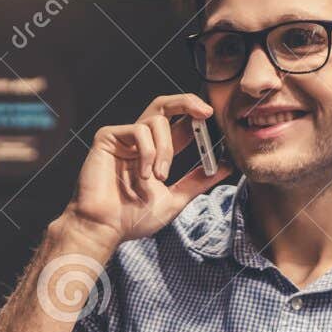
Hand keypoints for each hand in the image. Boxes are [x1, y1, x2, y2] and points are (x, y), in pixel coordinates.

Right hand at [64, 94, 233, 246]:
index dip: (197, 120)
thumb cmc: (132, 219)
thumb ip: (198, 181)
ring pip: (156, 120)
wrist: (105, 228)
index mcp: (155, 153)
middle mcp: (139, 142)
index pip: (179, 126)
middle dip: (187, 102)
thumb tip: (226, 166)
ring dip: (165, 149)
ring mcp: (123, 139)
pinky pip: (138, 130)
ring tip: (159, 176)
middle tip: (206, 113)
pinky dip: (147, 152)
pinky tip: (142, 173)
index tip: (214, 123)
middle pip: (165, 105)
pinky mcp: (107, 138)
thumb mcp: (175, 199)